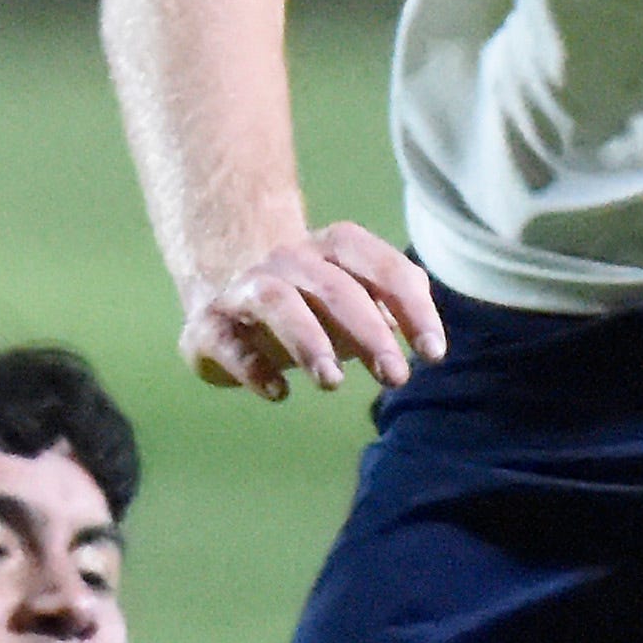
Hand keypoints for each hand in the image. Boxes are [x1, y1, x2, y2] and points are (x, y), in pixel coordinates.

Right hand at [181, 222, 446, 400]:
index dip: (412, 306)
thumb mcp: (357, 303)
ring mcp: (245, 288)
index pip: (380, 266)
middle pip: (333, 286)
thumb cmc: (311, 306)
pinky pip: (227, 340)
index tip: (433, 353)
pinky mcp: (209, 325)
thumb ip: (394, 308)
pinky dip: (252, 366)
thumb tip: (428, 340)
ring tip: (333, 382)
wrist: (226, 302)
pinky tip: (278, 392)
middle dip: (368, 332)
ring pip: (277, 300)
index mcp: (333, 249)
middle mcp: (290, 260)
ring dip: (308, 340)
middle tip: (395, 377)